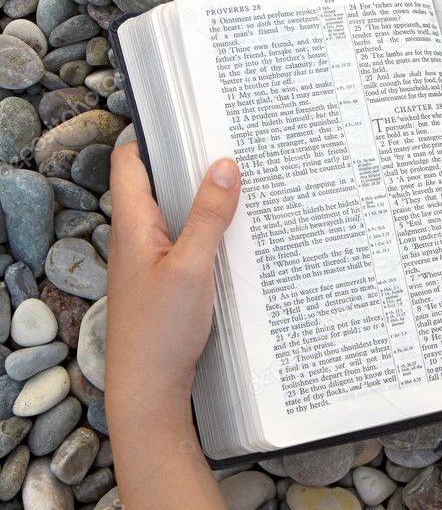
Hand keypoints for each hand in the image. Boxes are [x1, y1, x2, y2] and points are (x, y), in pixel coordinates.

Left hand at [106, 143, 240, 409]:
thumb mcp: (192, 267)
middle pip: (158, 184)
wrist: (148, 389)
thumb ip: (208, 216)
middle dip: (191, 165)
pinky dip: (210, 231)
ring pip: (177, 215)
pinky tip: (239, 236)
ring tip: (244, 186)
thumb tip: (224, 167)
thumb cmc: (160, 332)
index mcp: (133, 226)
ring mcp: (151, 261)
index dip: (152, 136)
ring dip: (205, 201)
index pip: (129, 162)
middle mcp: (137, 238)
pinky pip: (188, 242)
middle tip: (232, 148)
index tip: (189, 121)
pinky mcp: (167, 282)